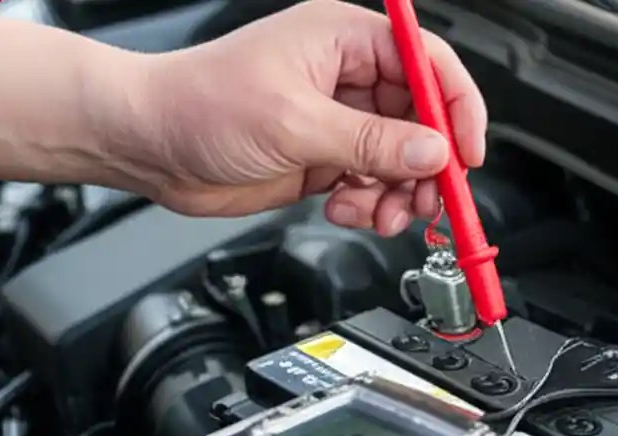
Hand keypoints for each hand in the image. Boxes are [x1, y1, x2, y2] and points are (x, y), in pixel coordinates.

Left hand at [121, 0, 487, 235]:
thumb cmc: (199, 105)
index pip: (428, 65)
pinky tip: (346, 208)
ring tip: (380, 213)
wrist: (149, 143)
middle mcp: (347, 77)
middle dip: (428, 166)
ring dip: (398, 193)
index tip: (468, 153)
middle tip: (426, 201)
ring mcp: (337, 119)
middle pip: (423, 120)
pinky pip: (372, 182)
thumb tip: (432, 151)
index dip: (457, 108)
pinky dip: (370, 203)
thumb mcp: (295, 122)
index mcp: (345, 40)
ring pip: (400, 159)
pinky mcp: (323, 157)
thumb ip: (370, 141)